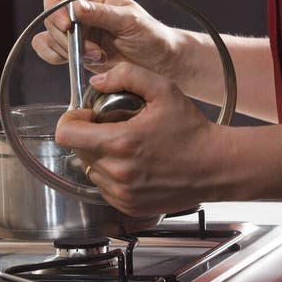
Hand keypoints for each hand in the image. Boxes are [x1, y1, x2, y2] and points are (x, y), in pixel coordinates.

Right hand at [32, 0, 180, 79]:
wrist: (160, 64)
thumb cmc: (151, 36)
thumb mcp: (130, 21)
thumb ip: (102, 14)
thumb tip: (76, 6)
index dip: (55, 3)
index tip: (65, 22)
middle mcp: (82, 13)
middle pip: (52, 17)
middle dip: (68, 36)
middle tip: (92, 47)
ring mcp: (78, 33)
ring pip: (50, 37)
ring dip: (68, 50)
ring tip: (97, 55)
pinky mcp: (76, 52)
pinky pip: (51, 53)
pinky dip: (59, 59)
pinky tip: (83, 61)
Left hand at [55, 62, 224, 215]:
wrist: (215, 166)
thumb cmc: (191, 129)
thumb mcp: (163, 89)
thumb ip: (127, 75)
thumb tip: (97, 81)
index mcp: (120, 142)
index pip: (67, 134)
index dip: (71, 119)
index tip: (87, 114)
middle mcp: (117, 172)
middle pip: (78, 150)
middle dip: (90, 135)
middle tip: (115, 126)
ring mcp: (122, 193)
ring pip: (91, 170)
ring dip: (101, 155)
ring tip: (128, 145)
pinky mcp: (129, 206)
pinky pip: (105, 187)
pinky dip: (113, 174)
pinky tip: (135, 163)